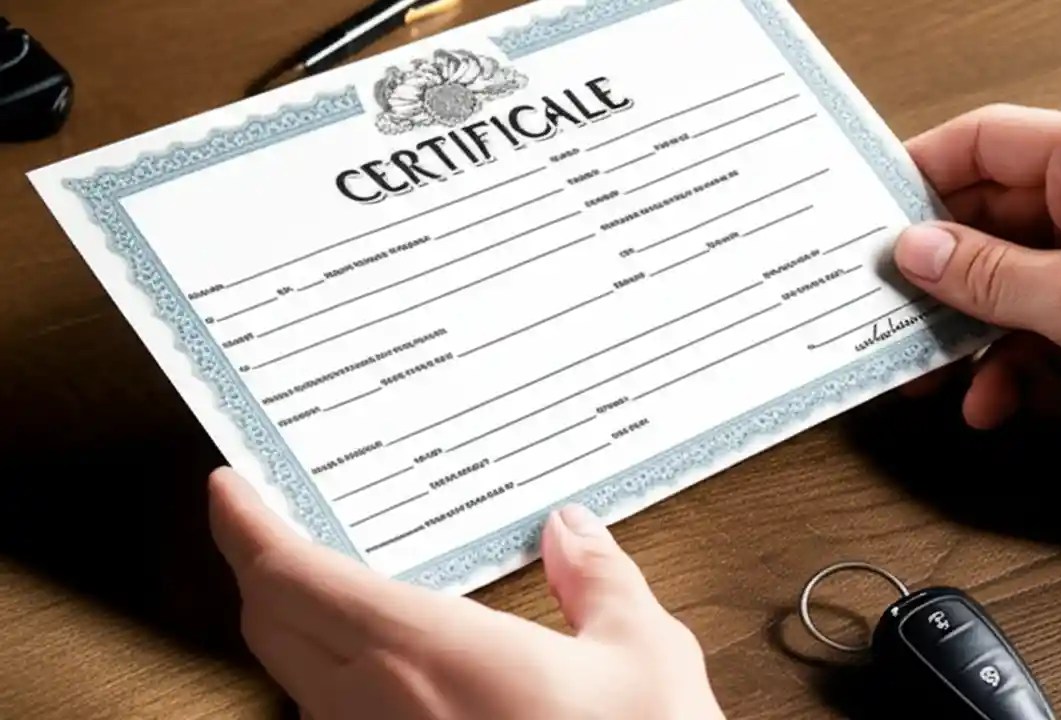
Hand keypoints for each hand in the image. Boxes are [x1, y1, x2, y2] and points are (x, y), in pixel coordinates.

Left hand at [208, 467, 723, 719]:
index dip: (244, 524)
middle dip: (261, 563)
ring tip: (337, 588)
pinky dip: (335, 680)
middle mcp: (371, 709)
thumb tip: (574, 533)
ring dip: (298, 625)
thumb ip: (600, 582)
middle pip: (271, 620)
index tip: (229, 489)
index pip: (288, 574)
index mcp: (423, 652)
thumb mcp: (642, 659)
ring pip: (295, 678)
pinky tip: (389, 670)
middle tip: (275, 521)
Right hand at [893, 104, 1060, 470]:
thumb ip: (986, 274)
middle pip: (985, 221)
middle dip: (939, 275)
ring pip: (1002, 283)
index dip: (921, 170)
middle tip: (891, 306)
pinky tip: (1004, 400)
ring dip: (969, 334)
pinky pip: (1031, 327)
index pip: (986, 142)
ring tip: (939, 376)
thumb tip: (916, 250)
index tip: (870, 211)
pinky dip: (1010, 366)